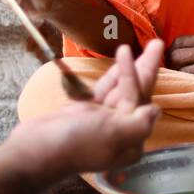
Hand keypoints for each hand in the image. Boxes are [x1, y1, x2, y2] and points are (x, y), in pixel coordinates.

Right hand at [6, 40, 163, 185]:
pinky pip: (102, 91)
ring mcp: (100, 122)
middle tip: (157, 43)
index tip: (150, 49)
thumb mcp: (115, 133)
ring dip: (126, 69)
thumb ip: (139, 122)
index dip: (145, 74)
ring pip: (118, 90)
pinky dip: (109, 78)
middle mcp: (118, 131)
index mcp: (130, 140)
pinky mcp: (83, 114)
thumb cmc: (78, 142)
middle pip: (134, 94)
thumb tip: (156, 111)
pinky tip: (117, 64)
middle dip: (144, 68)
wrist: (36, 150)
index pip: (142, 100)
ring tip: (135, 47)